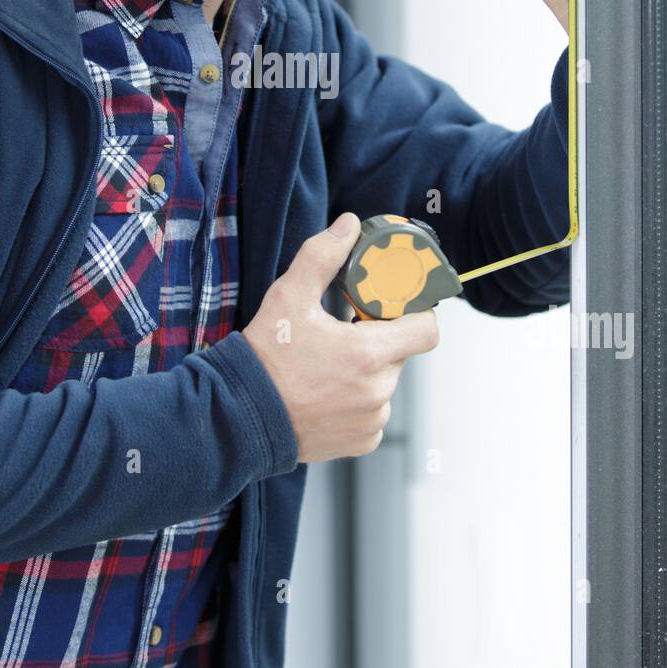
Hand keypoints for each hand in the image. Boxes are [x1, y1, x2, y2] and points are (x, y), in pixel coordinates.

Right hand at [241, 212, 439, 463]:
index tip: (391, 310)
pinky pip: (372, 414)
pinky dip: (356, 403)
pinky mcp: (362, 441)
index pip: (427, 330)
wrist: (240, 417)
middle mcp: (378, 391)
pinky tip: (326, 394)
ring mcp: (372, 419)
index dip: (415, 315)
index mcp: (370, 353)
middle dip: (377, 340)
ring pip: (384, 384)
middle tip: (342, 333)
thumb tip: (349, 226)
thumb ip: (323, 257)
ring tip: (327, 367)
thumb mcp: (290, 297)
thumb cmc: (266, 358)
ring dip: (366, 373)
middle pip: (399, 354)